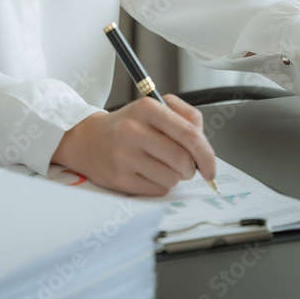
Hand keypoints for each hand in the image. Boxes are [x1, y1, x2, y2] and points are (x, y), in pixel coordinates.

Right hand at [50, 93, 216, 195]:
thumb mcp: (155, 109)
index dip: (206, 154)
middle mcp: (133, 130)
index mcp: (147, 108)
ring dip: (174, 176)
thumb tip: (205, 149)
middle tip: (185, 166)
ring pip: (171, 178)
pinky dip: (159, 185)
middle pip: (183, 159)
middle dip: (190, 168)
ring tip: (161, 166)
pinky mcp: (119, 178)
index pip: (189, 134)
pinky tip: (148, 173)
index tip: (210, 166)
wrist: (89, 140)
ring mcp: (124, 155)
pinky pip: (157, 190)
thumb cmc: (128, 125)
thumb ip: (185, 120)